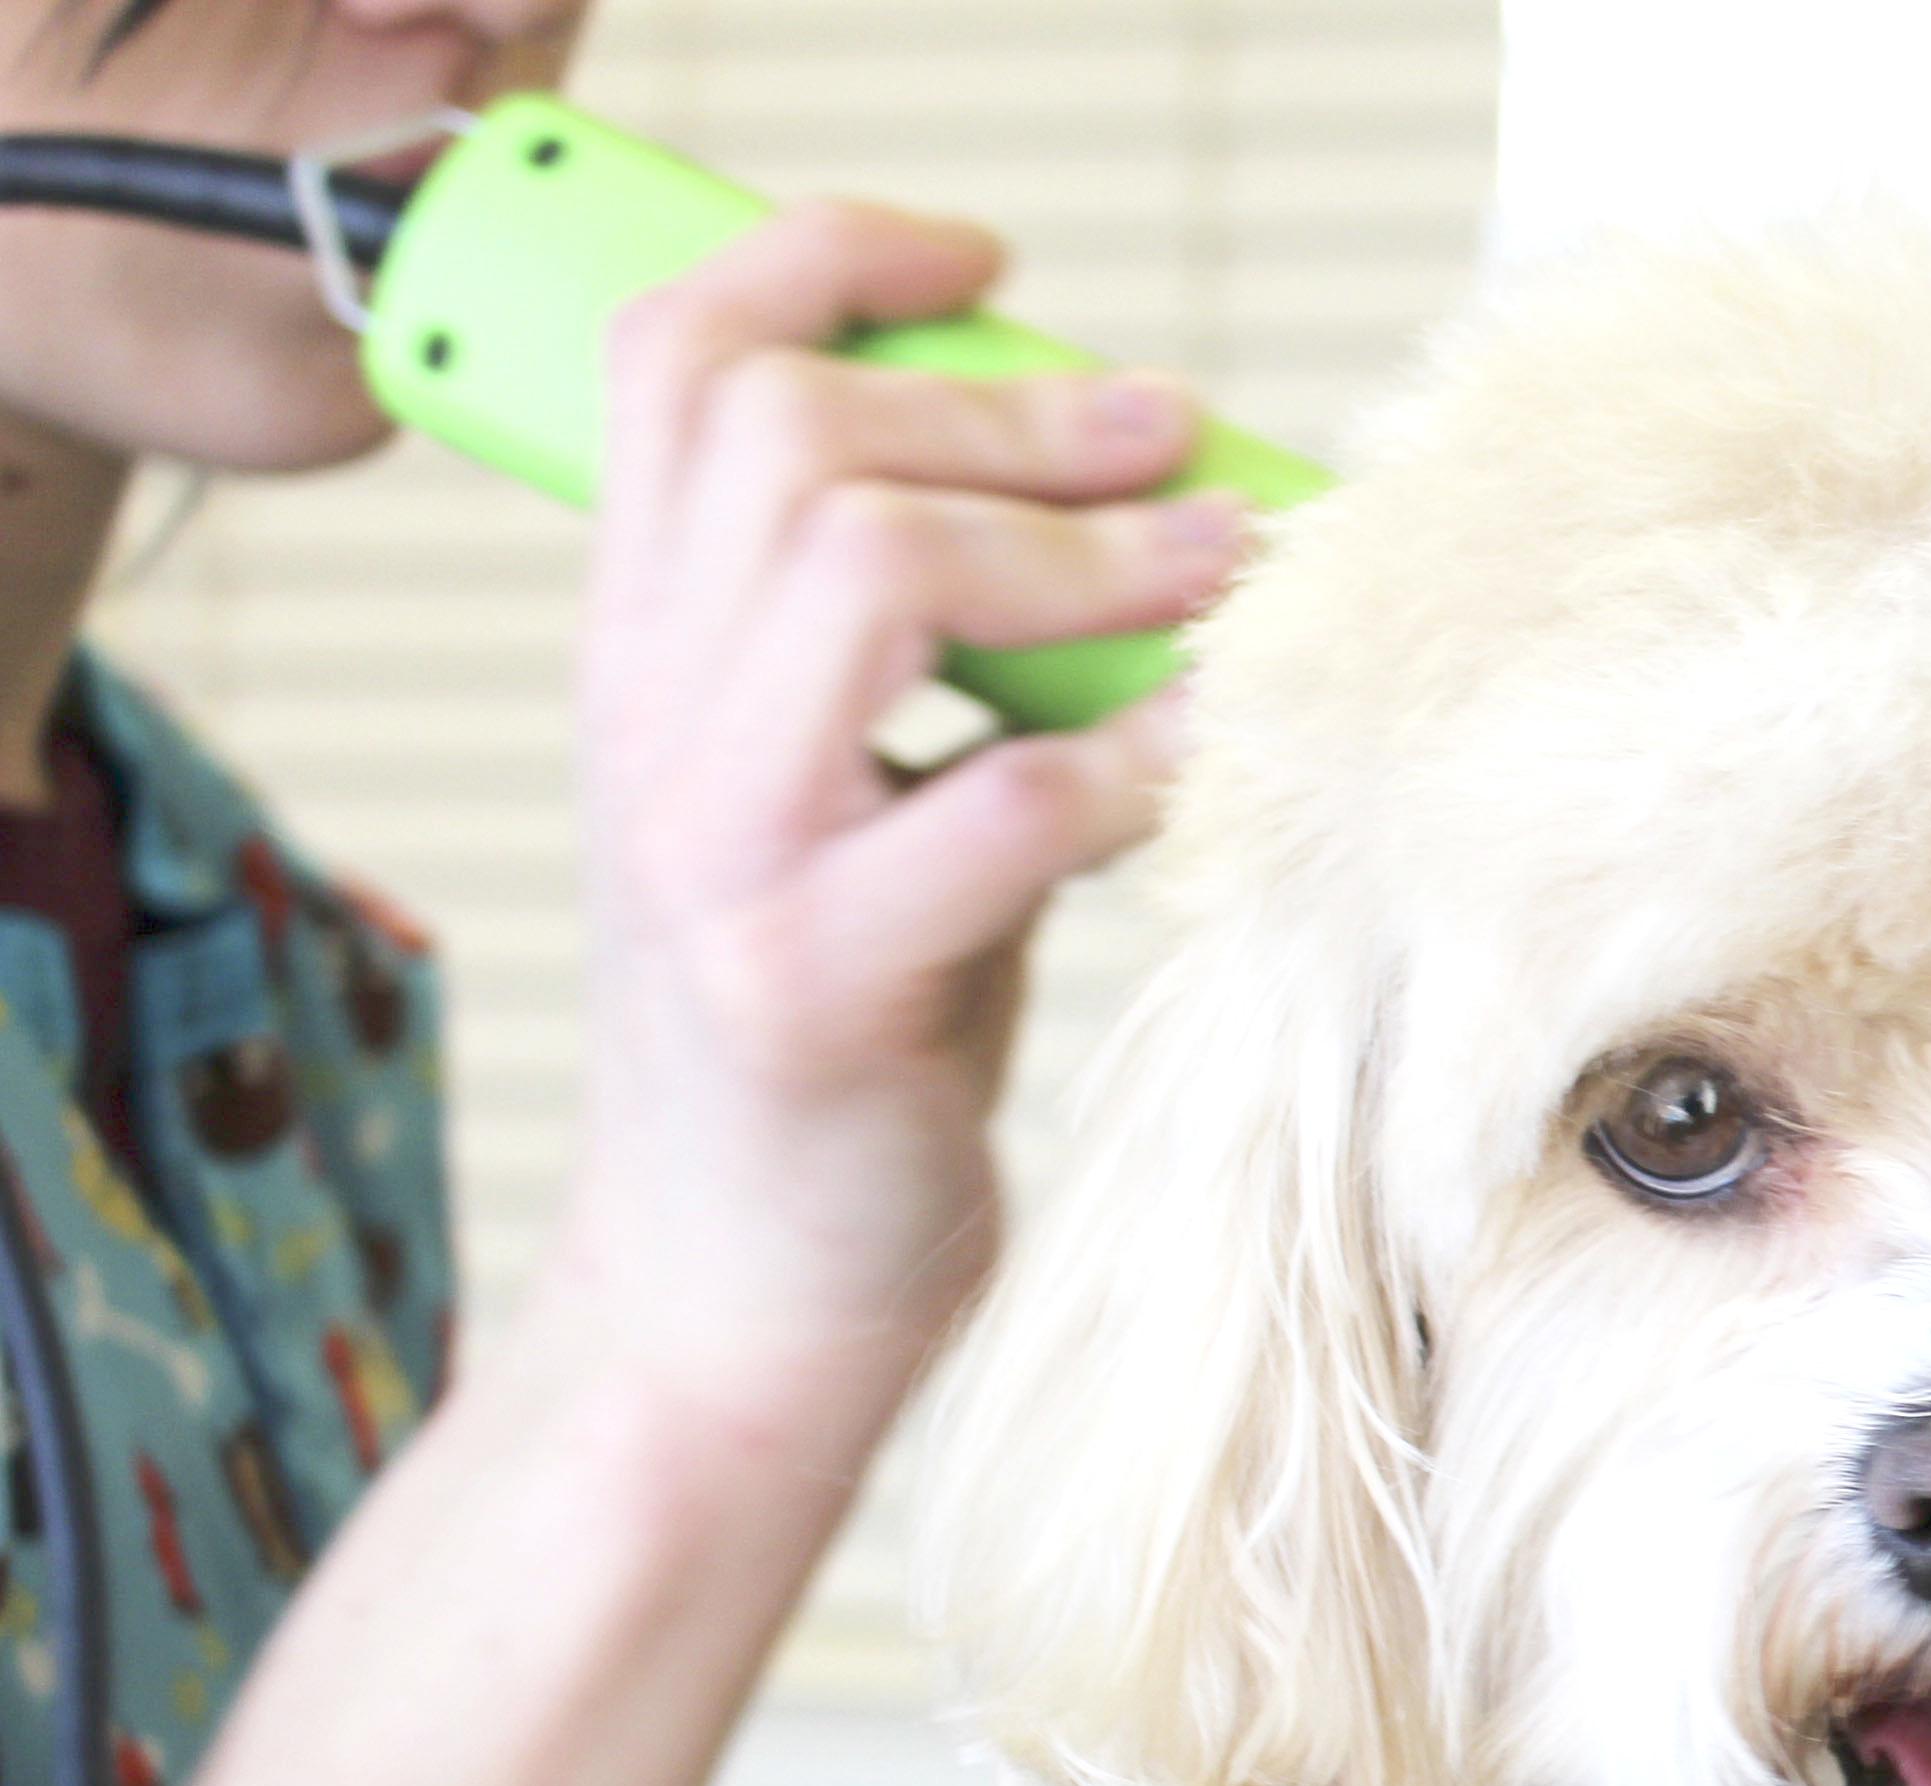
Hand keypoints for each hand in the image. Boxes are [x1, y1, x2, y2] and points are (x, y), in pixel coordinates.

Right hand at [547, 200, 1247, 1430]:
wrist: (729, 1304)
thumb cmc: (828, 1059)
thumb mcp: (834, 821)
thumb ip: (915, 682)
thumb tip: (1121, 527)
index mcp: (639, 667)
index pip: (679, 372)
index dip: (827, 267)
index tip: (988, 267)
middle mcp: (650, 733)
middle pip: (795, 440)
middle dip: (1012, 414)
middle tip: (1174, 439)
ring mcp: (720, 857)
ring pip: (872, 572)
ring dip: (1083, 554)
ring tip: (1218, 571)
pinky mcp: (816, 991)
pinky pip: (1001, 810)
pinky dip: (1138, 765)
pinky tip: (1222, 759)